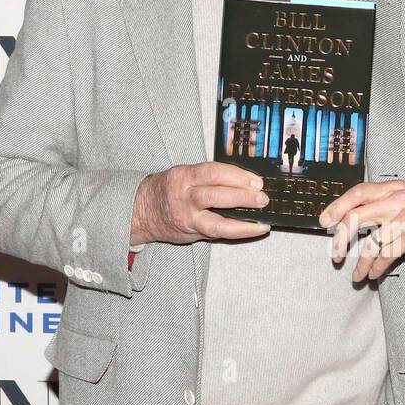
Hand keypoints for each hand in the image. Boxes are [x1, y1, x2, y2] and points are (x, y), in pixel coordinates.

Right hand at [131, 163, 270, 244]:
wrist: (142, 211)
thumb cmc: (168, 190)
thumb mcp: (184, 175)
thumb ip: (209, 178)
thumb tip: (245, 180)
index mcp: (184, 176)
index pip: (213, 172)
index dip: (237, 176)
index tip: (256, 180)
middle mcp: (184, 196)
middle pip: (215, 194)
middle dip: (243, 195)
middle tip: (263, 197)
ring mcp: (188, 217)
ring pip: (217, 218)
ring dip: (243, 217)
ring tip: (262, 215)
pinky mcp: (192, 232)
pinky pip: (218, 232)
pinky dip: (239, 231)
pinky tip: (255, 228)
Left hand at [319, 181, 404, 282]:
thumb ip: (387, 207)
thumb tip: (358, 220)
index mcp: (396, 187)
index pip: (358, 191)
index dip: (337, 206)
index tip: (324, 222)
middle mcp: (399, 197)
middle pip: (356, 215)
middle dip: (340, 237)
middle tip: (334, 254)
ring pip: (370, 240)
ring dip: (359, 262)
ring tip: (356, 275)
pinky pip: (386, 253)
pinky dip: (376, 267)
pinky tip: (373, 275)